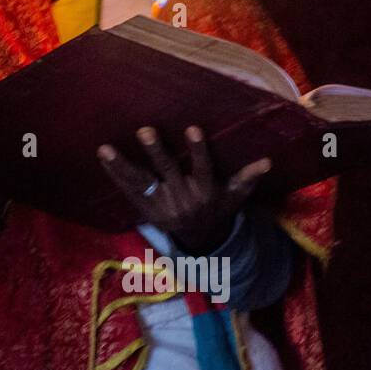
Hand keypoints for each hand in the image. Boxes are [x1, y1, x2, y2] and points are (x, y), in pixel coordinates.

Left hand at [97, 125, 270, 254]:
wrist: (201, 241)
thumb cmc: (219, 209)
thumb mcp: (236, 197)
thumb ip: (247, 178)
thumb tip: (268, 161)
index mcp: (205, 192)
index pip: (203, 169)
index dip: (198, 150)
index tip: (192, 128)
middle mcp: (181, 198)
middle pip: (167, 172)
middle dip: (156, 152)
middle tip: (145, 130)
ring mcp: (160, 204)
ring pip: (141, 182)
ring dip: (123, 165)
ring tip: (105, 149)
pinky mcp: (145, 208)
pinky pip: (128, 190)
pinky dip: (114, 173)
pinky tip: (102, 156)